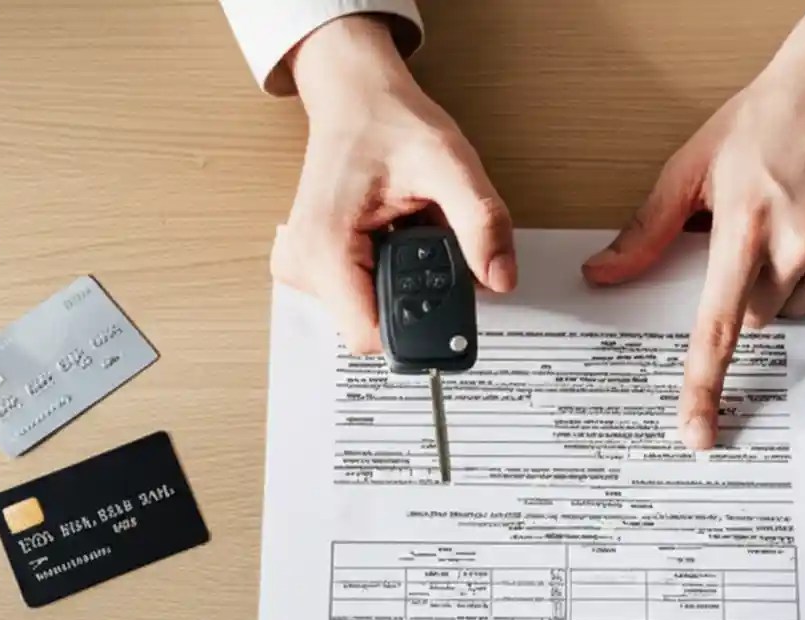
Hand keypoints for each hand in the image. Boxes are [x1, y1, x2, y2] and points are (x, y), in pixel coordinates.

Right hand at [273, 16, 515, 352]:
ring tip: (409, 229)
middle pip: (376, 326)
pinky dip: (390, 271)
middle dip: (417, 296)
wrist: (356, 97)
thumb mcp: (449, 164)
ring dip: (405, 282)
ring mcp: (304, 268)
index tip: (446, 291)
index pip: (374, 338)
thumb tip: (501, 277)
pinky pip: (363, 294)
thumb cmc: (389, 122)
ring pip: (372, 312)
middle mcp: (303, 265)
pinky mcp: (314, 266)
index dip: (420, 327)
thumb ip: (481, 222)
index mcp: (324, 248)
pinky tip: (395, 233)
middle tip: (427, 237)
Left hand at [582, 0, 804, 449]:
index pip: (717, 324)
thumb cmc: (761, 122)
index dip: (702, 384)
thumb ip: (647, 231)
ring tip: (783, 222)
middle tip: (746, 241)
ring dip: (778, 283)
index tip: (697, 430)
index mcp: (744, 226)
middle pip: (752, 321)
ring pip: (791, 310)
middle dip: (739, 294)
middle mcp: (798, 245)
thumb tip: (604, 274)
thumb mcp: (691, 167)